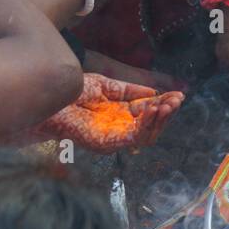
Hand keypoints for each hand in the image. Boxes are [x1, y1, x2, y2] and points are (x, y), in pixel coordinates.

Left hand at [39, 72, 182, 151]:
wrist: (50, 97)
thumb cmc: (72, 92)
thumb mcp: (107, 85)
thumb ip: (130, 90)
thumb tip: (153, 92)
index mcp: (120, 115)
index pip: (149, 113)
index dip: (165, 104)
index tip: (179, 95)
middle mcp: (119, 128)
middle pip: (151, 127)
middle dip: (167, 113)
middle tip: (178, 100)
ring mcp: (113, 138)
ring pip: (146, 135)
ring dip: (160, 120)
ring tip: (168, 105)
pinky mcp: (106, 144)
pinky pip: (132, 137)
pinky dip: (145, 124)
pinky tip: (151, 110)